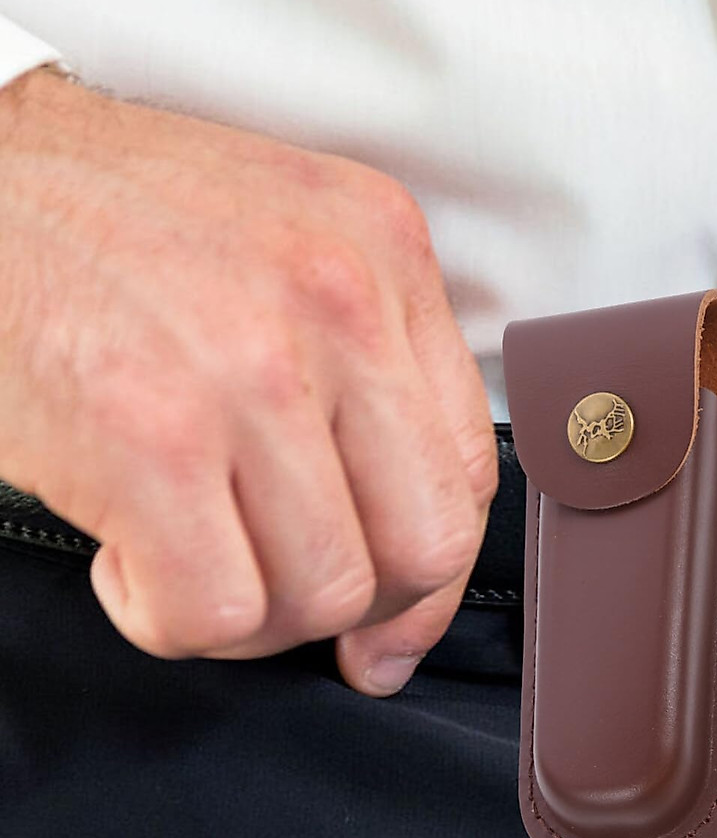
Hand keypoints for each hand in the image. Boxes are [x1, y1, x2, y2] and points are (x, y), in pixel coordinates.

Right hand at [0, 67, 495, 694]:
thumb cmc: (125, 220)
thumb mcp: (291, 246)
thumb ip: (370, 369)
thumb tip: (407, 548)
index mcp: (388, 254)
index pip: (471, 469)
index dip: (434, 572)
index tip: (392, 614)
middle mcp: (340, 306)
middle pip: (422, 547)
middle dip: (364, 609)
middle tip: (295, 600)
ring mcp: (251, 371)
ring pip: (324, 594)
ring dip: (257, 616)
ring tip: (194, 557)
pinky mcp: (148, 436)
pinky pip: (218, 613)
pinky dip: (170, 617)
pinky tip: (131, 560)